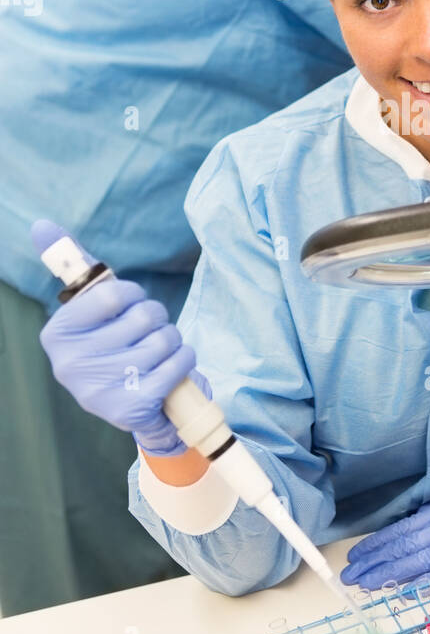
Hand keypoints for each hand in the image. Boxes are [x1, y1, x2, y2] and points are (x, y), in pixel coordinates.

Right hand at [37, 233, 194, 456]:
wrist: (129, 404)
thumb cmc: (110, 344)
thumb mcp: (90, 308)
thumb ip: (73, 264)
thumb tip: (41, 224)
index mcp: (58, 334)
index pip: (113, 294)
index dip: (133, 295)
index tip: (132, 304)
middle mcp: (72, 365)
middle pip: (143, 317)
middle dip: (156, 319)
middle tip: (148, 331)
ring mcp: (100, 391)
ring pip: (164, 340)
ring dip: (172, 340)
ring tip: (159, 350)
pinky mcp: (131, 410)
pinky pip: (177, 364)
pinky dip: (184, 359)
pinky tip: (172, 365)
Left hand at [341, 443, 429, 588]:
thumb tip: (423, 521)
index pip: (408, 528)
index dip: (381, 543)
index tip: (360, 553)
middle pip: (411, 548)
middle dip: (379, 562)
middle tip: (352, 575)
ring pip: (426, 564)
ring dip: (394, 575)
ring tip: (368, 583)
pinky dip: (429, 584)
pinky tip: (408, 591)